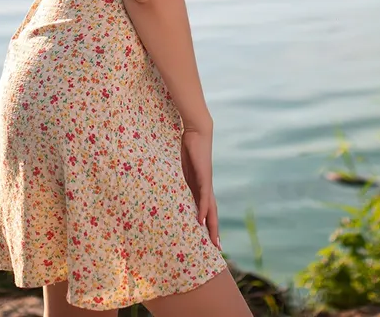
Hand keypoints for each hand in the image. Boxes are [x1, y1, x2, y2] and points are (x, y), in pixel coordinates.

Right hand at [179, 127, 220, 250]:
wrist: (197, 130)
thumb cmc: (187, 145)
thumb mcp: (178, 166)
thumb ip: (175, 177)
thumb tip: (163, 185)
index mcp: (199, 185)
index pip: (205, 208)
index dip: (207, 223)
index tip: (208, 239)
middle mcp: (205, 186)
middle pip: (212, 213)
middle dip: (213, 230)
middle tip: (216, 248)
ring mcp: (206, 182)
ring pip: (211, 209)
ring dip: (212, 225)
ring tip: (212, 241)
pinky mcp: (204, 176)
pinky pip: (204, 196)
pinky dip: (204, 209)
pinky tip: (202, 221)